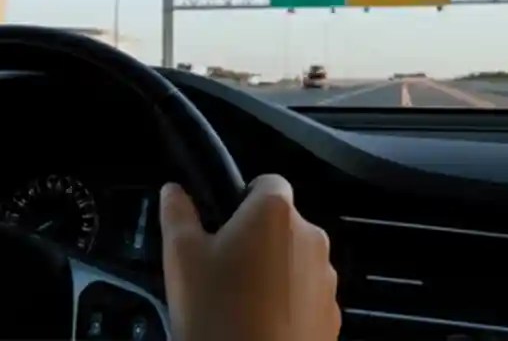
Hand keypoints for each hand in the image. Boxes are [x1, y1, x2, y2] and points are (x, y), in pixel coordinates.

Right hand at [160, 175, 340, 340]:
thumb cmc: (217, 311)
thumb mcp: (181, 259)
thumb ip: (178, 215)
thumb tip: (174, 191)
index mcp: (275, 212)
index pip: (267, 182)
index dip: (243, 199)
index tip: (222, 227)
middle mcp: (311, 237)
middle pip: (282, 224)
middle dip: (257, 239)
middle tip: (223, 268)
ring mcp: (327, 278)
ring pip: (295, 260)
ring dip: (274, 271)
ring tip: (240, 303)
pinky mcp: (333, 314)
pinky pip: (306, 295)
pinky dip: (289, 302)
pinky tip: (261, 324)